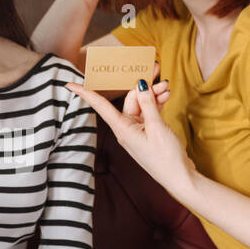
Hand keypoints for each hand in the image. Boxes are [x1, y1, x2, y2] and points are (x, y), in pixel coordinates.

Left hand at [67, 71, 197, 195]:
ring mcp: (137, 131)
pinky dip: (157, 103)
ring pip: (141, 104)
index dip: (85, 93)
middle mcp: (126, 129)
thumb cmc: (166, 157)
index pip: (100, 106)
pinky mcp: (148, 133)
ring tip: (166, 86)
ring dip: (153, 94)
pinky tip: (166, 95)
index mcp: (122, 129)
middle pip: (130, 99)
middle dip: (143, 86)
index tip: (69, 84)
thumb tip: (140, 84)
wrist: (180, 178)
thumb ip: (148, 104)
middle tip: (157, 71)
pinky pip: (149, 113)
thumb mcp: (157, 127)